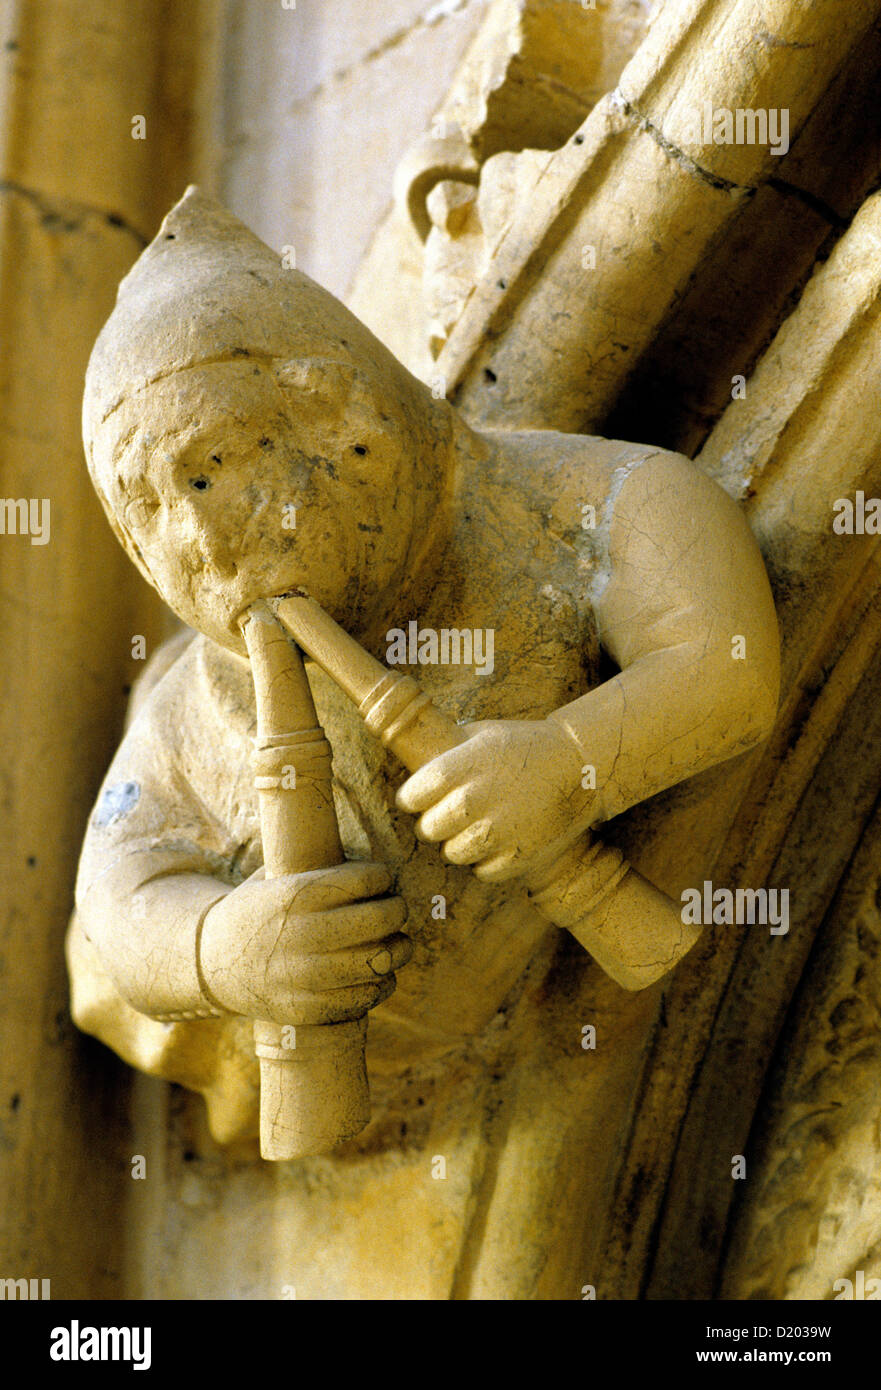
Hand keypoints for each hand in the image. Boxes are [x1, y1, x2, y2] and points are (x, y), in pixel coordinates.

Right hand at [199, 860, 410, 1024]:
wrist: (211, 960)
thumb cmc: (258, 911)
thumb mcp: (275, 877)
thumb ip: (315, 866)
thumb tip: (362, 847)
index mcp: (296, 894)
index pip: (366, 879)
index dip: (382, 876)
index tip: (382, 878)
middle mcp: (303, 933)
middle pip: (381, 919)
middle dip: (397, 910)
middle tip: (395, 909)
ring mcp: (304, 975)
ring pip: (380, 961)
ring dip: (399, 950)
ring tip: (397, 944)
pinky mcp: (307, 1008)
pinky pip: (364, 997)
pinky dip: (382, 984)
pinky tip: (381, 974)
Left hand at [396, 719, 594, 883]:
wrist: (582, 766)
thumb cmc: (526, 746)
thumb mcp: (482, 735)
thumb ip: (447, 755)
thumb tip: (413, 767)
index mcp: (462, 766)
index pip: (411, 796)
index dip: (413, 799)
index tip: (421, 798)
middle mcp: (475, 800)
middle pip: (427, 829)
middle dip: (434, 823)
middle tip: (449, 815)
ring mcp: (498, 832)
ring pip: (452, 854)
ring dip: (459, 844)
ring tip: (476, 828)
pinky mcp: (519, 857)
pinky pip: (483, 871)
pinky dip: (488, 860)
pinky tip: (500, 840)